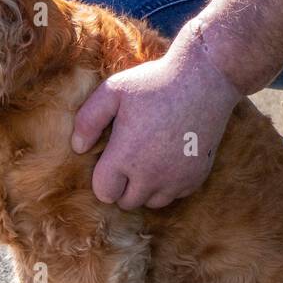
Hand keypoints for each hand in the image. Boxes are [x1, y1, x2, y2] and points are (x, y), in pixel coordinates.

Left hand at [70, 38, 241, 209]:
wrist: (204, 79)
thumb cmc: (155, 82)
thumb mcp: (114, 90)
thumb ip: (88, 120)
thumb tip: (78, 148)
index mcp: (126, 156)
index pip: (104, 192)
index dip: (103, 177)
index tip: (111, 158)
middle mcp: (151, 176)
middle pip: (127, 202)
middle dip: (123, 186)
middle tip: (129, 157)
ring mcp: (177, 179)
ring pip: (152, 202)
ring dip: (147, 188)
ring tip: (149, 159)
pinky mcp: (197, 178)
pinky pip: (176, 194)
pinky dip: (170, 183)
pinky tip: (170, 157)